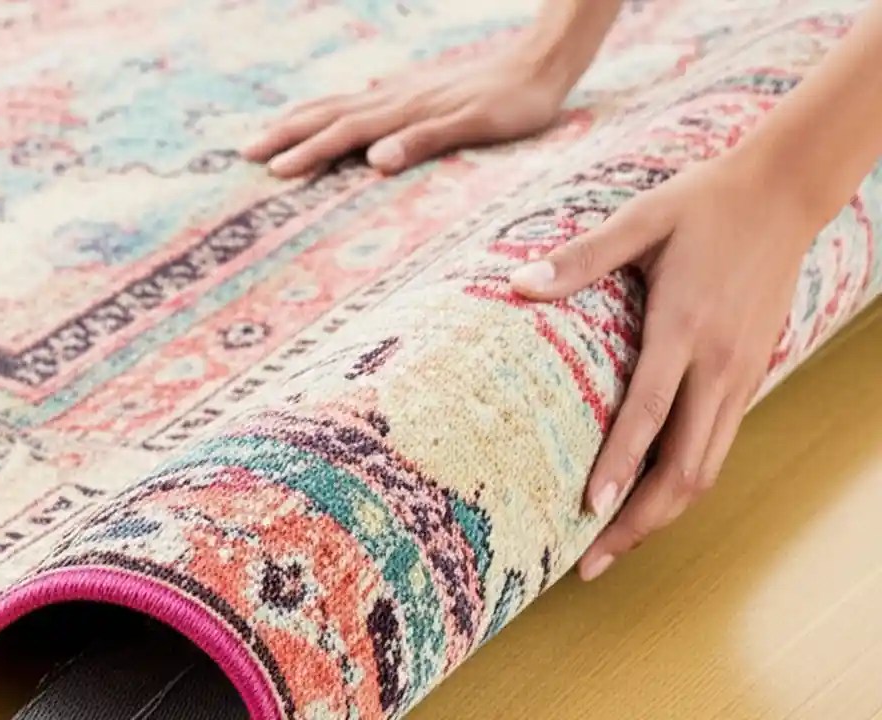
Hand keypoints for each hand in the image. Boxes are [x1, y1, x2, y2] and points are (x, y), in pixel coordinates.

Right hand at [240, 49, 572, 177]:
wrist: (542, 60)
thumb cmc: (515, 104)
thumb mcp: (477, 127)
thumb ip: (425, 141)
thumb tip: (375, 161)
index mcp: (402, 111)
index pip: (342, 133)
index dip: (307, 152)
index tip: (272, 172)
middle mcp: (395, 97)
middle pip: (328, 114)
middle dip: (286, 134)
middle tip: (246, 152)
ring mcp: (403, 90)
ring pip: (340, 104)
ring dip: (303, 119)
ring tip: (272, 132)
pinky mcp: (417, 88)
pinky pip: (363, 99)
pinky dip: (339, 107)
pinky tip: (342, 107)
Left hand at [509, 153, 824, 580]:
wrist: (784, 192)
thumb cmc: (702, 204)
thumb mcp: (640, 219)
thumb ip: (580, 257)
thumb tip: (517, 283)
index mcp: (685, 327)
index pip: (650, 413)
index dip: (620, 466)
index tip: (587, 513)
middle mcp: (720, 364)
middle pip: (686, 466)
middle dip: (638, 521)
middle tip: (589, 562)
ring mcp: (741, 374)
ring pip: (706, 467)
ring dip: (662, 513)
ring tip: (612, 547)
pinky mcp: (751, 375)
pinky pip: (717, 446)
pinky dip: (683, 483)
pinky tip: (649, 499)